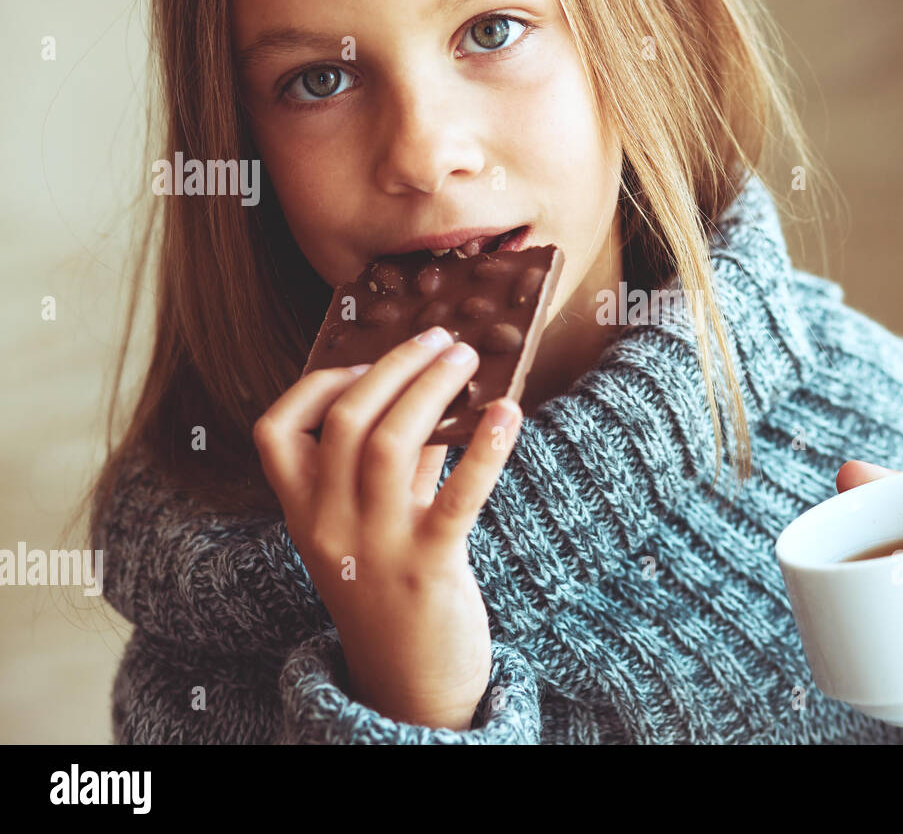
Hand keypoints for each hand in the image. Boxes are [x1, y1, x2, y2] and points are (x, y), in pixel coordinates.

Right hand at [253, 327, 522, 729]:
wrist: (411, 684)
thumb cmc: (393, 589)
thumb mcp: (373, 524)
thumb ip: (392, 465)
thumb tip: (430, 393)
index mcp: (302, 512)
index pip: (276, 430)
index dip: (318, 383)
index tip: (366, 360)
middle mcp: (327, 526)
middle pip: (346, 421)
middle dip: (395, 366)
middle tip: (443, 337)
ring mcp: (375, 549)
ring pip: (389, 444)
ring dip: (432, 389)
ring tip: (469, 359)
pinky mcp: (429, 569)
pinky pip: (457, 497)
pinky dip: (484, 448)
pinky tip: (508, 413)